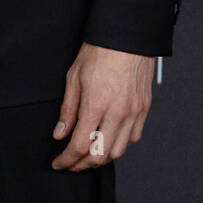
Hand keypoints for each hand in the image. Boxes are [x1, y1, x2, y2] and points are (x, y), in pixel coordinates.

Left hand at [51, 42, 153, 170]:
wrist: (127, 37)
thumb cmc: (100, 51)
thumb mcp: (73, 77)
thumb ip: (67, 110)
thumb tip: (60, 134)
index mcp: (96, 104)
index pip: (79, 146)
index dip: (66, 159)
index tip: (59, 162)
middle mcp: (117, 113)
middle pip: (99, 156)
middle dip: (81, 165)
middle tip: (70, 163)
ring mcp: (133, 113)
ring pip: (118, 152)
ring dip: (101, 159)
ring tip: (87, 155)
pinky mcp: (143, 110)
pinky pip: (133, 139)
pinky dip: (119, 146)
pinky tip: (108, 141)